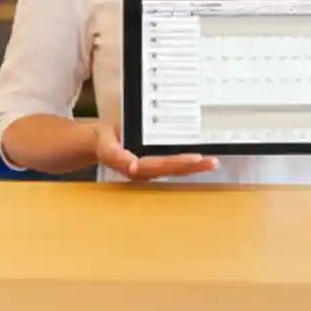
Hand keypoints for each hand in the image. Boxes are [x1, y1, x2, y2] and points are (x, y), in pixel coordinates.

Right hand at [94, 120, 218, 180]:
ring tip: (212, 162)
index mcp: (135, 167)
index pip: (161, 165)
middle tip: (211, 162)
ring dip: (195, 167)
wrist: (98, 140)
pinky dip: (189, 163)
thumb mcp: (105, 145)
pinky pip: (174, 164)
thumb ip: (115, 156)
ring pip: (176, 169)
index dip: (178, 163)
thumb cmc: (104, 140)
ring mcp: (151, 168)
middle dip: (193, 167)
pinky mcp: (154, 162)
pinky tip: (201, 160)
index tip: (195, 159)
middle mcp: (146, 170)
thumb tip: (132, 165)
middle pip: (173, 170)